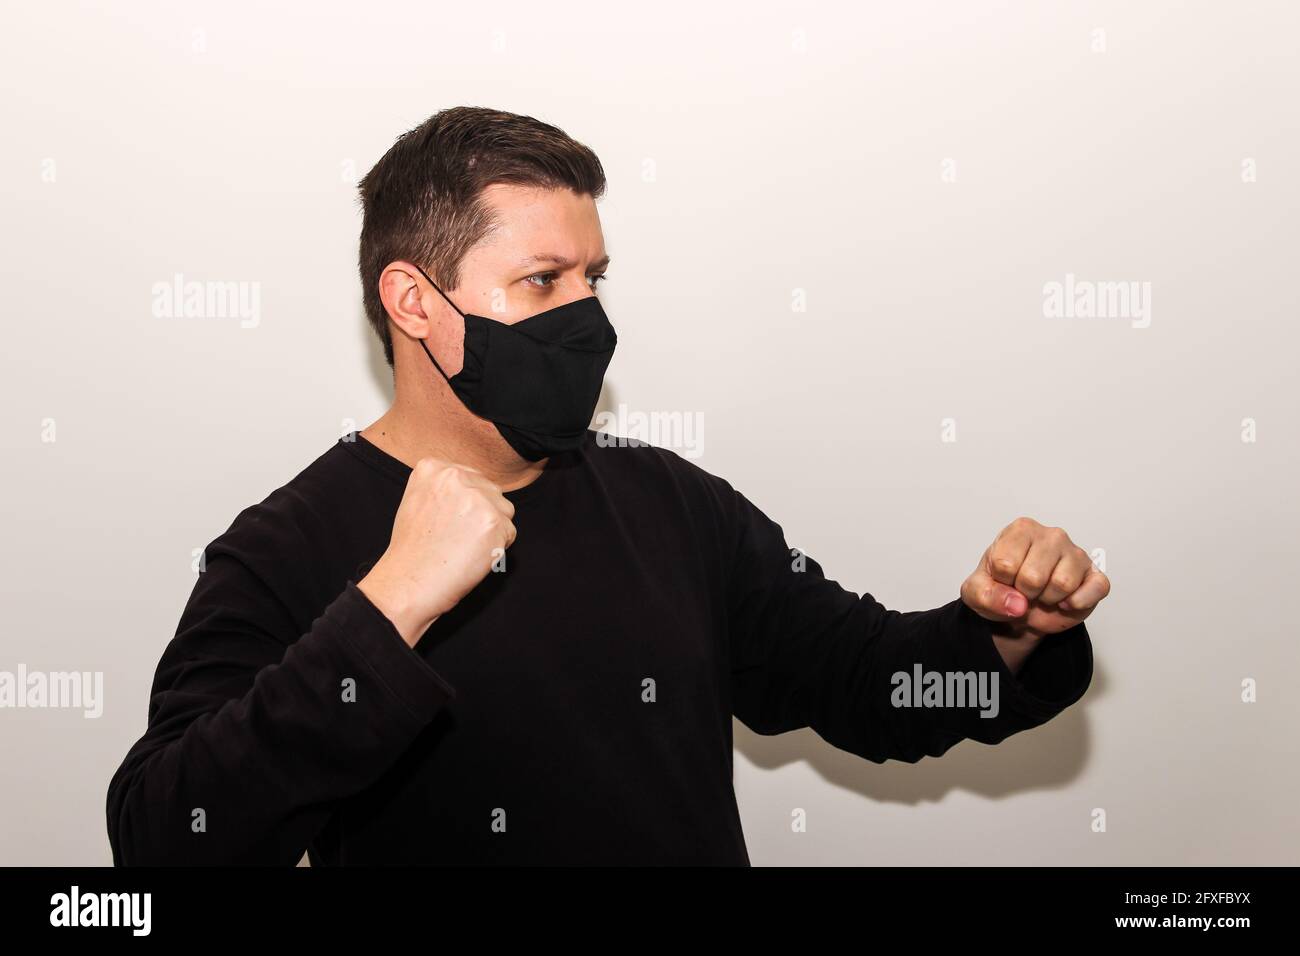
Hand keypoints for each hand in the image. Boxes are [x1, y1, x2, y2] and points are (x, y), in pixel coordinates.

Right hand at [358, 457, 516, 646]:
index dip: (465, 505)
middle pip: (491, 492)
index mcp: (434, 467)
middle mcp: (456, 476)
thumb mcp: (417, 500)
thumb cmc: (413, 549)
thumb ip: (445, 486)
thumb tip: (476, 485)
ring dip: (491, 530)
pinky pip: (509, 533)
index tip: (448, 523)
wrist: (409, 582)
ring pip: (504, 510)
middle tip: (455, 538)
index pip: (472, 478)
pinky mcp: (494, 522)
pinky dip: (496, 548)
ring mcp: (477, 498)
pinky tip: (471, 556)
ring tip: (462, 546)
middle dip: (481, 515)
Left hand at [960, 516, 1109, 639]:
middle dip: (1024, 594)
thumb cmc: (1000, 589)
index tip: (1004, 580)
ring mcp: (1075, 554)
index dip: (1002, 582)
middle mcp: (1051, 535)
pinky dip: (1076, 604)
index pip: (1005, 564)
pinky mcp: (1095, 575)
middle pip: (1033, 577)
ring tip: (1042, 593)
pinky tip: (1065, 601)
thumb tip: (1017, 603)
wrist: (1020, 610)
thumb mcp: (977, 593)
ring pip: (1061, 585)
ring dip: (1047, 600)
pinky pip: (1095, 590)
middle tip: (1025, 590)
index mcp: (1020, 531)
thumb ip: (986, 595)